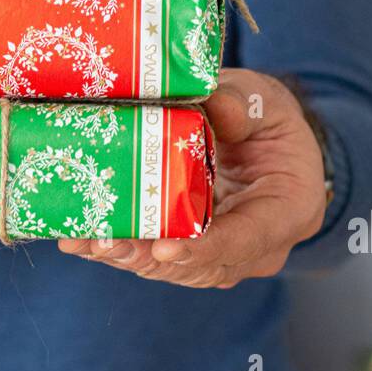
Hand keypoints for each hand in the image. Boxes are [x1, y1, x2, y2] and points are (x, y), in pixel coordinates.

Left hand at [58, 68, 327, 287]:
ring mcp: (226, 253)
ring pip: (176, 269)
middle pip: (202, 264)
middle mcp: (261, 245)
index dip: (204, 248)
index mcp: (290, 208)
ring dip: (127, 258)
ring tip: (83, 242)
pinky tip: (82, 239)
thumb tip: (209, 103)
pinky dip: (123, 249)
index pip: (247, 238)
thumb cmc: (270, 120)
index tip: (163, 249)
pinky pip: (160, 258)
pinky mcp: (194, 249)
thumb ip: (239, 103)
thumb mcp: (263, 101)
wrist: (268, 141)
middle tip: (104, 242)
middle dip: (148, 257)